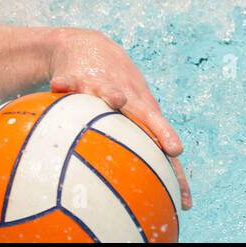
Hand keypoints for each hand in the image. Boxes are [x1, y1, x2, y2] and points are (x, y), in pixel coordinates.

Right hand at [47, 27, 191, 209]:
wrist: (89, 46)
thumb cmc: (113, 89)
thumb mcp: (125, 115)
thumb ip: (128, 152)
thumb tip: (125, 197)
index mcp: (143, 113)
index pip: (164, 149)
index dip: (175, 173)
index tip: (186, 200)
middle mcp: (130, 99)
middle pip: (148, 117)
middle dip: (160, 131)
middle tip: (173, 149)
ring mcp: (106, 85)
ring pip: (109, 90)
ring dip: (110, 95)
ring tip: (112, 99)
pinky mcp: (80, 75)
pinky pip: (72, 81)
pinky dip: (67, 83)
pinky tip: (58, 86)